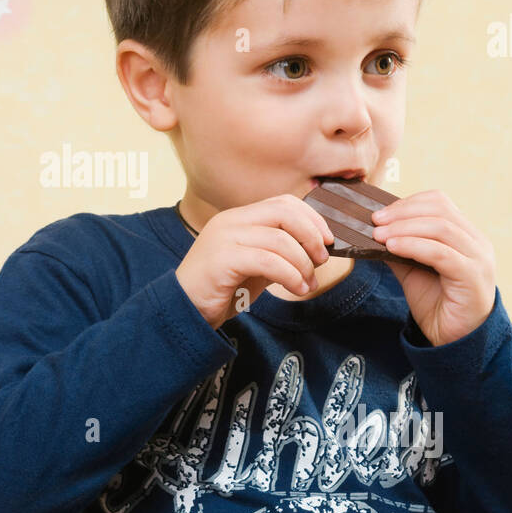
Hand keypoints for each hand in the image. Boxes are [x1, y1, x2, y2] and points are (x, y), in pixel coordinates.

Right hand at [175, 194, 336, 329]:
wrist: (184, 310)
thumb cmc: (221, 289)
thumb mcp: (256, 266)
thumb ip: (279, 252)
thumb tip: (316, 249)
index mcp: (239, 217)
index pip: (283, 202)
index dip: (312, 218)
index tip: (328, 240)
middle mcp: (230, 221)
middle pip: (284, 212)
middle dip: (312, 235)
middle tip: (322, 259)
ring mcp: (224, 237)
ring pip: (280, 239)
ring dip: (303, 264)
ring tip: (307, 284)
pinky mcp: (222, 259)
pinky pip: (268, 261)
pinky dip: (290, 275)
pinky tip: (296, 289)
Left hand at [370, 189, 495, 345]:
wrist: (453, 340)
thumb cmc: (436, 303)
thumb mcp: (412, 269)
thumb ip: (399, 247)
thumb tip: (374, 229)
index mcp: (465, 234)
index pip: (438, 202)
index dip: (407, 203)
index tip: (380, 214)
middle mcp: (477, 242)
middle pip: (439, 210)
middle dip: (402, 213)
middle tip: (375, 222)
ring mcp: (478, 259)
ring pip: (441, 228)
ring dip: (404, 228)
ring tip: (379, 236)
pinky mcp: (473, 277)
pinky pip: (441, 253)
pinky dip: (413, 246)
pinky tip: (393, 248)